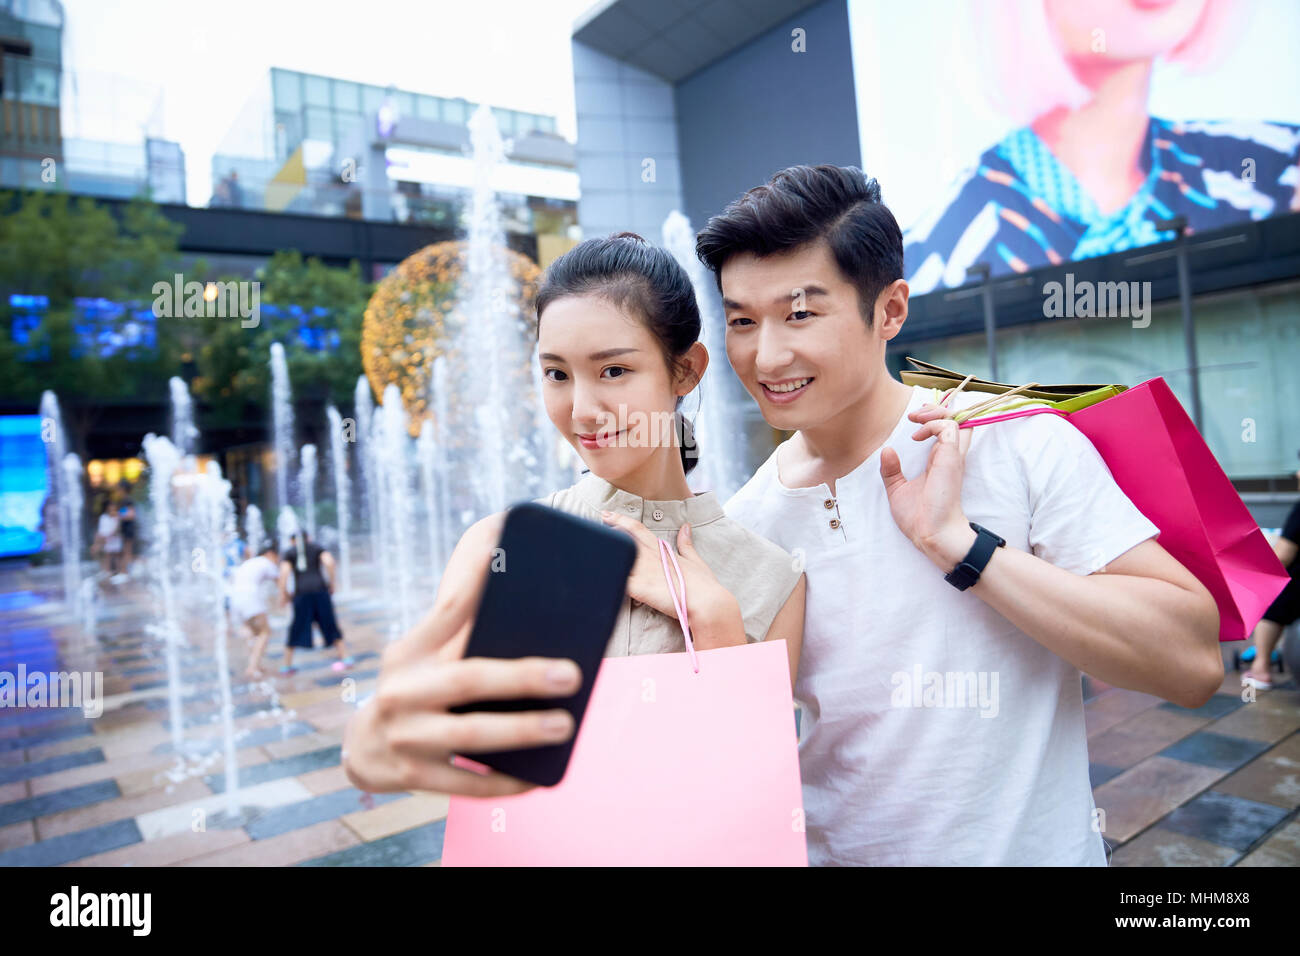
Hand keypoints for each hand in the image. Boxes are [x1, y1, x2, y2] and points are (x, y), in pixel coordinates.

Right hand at [342, 580, 583, 797]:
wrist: (364, 748)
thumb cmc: (416, 689)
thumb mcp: (424, 656)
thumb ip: (463, 635)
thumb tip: (530, 608)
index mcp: (410, 651)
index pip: (448, 610)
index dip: (476, 580)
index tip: (508, 552)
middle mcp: (403, 690)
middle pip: (467, 679)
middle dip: (521, 676)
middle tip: (570, 673)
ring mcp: (406, 736)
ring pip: (469, 736)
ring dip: (520, 731)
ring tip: (564, 725)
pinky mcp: (413, 775)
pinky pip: (468, 783)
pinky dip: (506, 780)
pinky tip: (539, 777)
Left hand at [599, 512, 744, 648]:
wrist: (707, 603)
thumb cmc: (703, 585)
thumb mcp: (695, 560)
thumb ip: (686, 544)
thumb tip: (685, 527)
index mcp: (661, 550)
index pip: (636, 530)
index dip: (621, 520)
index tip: (609, 515)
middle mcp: (649, 557)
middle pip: (623, 537)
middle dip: (608, 528)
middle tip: (596, 521)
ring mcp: (643, 572)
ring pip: (616, 556)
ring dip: (604, 552)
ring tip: (588, 547)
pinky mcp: (639, 588)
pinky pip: (616, 580)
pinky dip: (605, 576)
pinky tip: (592, 573)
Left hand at [879, 404, 976, 570]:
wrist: (930, 534)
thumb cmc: (918, 517)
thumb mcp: (897, 490)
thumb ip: (891, 471)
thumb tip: (886, 450)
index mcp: (939, 461)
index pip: (946, 430)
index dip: (934, 417)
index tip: (913, 421)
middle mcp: (948, 456)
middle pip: (955, 419)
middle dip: (936, 408)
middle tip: (915, 414)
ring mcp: (951, 456)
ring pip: (955, 419)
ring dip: (935, 412)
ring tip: (915, 418)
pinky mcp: (951, 458)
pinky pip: (948, 427)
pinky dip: (933, 424)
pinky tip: (916, 435)